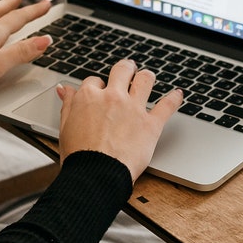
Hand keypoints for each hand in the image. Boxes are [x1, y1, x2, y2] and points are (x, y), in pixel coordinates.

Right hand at [55, 58, 182, 183]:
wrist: (96, 174)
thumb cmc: (79, 156)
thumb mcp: (64, 127)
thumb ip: (67, 105)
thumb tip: (64, 90)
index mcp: (89, 97)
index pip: (95, 81)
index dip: (98, 86)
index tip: (100, 92)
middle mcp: (112, 97)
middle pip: (122, 70)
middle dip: (125, 69)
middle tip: (128, 70)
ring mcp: (133, 109)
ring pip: (145, 79)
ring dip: (146, 76)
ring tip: (147, 77)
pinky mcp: (151, 124)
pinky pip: (167, 105)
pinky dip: (174, 98)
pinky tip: (178, 94)